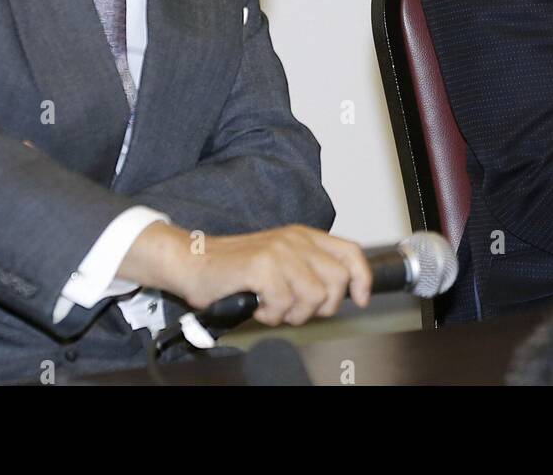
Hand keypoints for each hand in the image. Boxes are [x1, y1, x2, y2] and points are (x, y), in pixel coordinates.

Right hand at [124, 224, 372, 326]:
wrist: (191, 262)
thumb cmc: (234, 270)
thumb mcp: (279, 261)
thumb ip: (308, 270)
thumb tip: (340, 294)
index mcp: (303, 236)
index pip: (351, 253)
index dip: (361, 279)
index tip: (359, 299)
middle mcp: (295, 240)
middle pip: (337, 281)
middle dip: (321, 307)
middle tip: (294, 310)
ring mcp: (279, 251)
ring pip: (314, 297)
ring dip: (292, 314)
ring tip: (271, 306)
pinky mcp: (262, 266)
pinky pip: (284, 304)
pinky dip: (270, 314)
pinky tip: (256, 305)